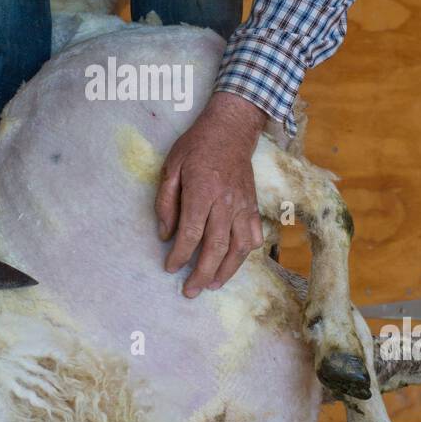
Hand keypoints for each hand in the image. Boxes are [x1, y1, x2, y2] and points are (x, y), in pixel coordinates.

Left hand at [155, 92, 266, 296]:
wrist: (231, 130)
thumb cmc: (197, 147)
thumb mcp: (171, 167)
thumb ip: (166, 202)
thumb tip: (166, 234)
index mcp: (201, 191)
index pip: (191, 233)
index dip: (179, 255)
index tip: (169, 267)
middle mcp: (225, 202)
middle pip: (216, 247)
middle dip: (201, 273)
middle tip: (190, 291)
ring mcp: (243, 206)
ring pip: (240, 248)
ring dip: (226, 271)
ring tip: (212, 284)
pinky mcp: (253, 206)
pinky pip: (255, 236)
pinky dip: (246, 254)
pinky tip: (234, 262)